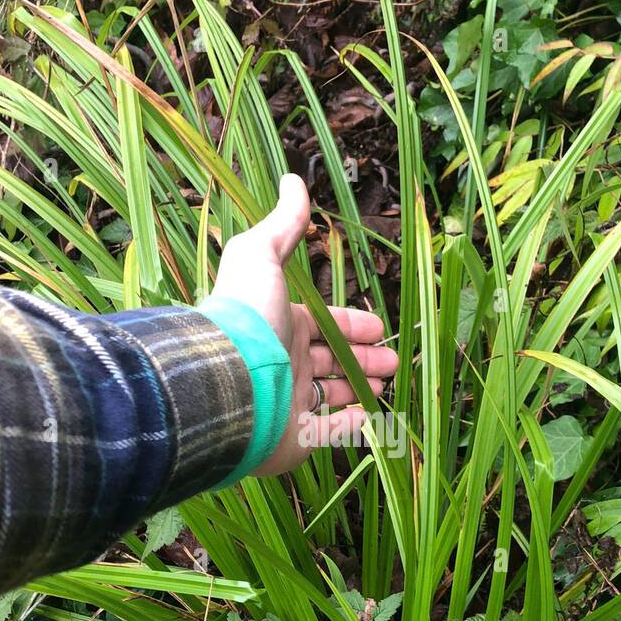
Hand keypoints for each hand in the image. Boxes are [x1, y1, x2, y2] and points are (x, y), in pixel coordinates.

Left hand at [208, 174, 397, 475]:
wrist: (227, 379)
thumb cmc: (245, 316)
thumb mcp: (260, 255)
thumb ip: (282, 224)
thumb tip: (293, 179)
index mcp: (279, 328)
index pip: (323, 326)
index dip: (352, 325)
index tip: (379, 328)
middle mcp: (283, 366)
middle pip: (332, 361)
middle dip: (365, 358)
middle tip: (393, 360)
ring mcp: (288, 405)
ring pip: (332, 398)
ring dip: (360, 389)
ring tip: (386, 383)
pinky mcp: (294, 440)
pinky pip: (328, 435)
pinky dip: (350, 427)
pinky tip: (370, 415)